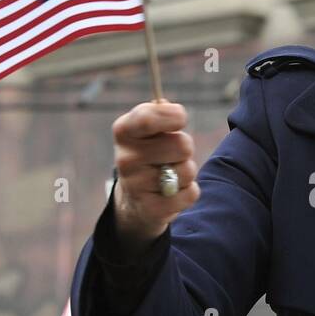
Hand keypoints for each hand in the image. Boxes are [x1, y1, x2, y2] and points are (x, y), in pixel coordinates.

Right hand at [111, 100, 199, 251]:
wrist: (135, 200)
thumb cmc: (149, 154)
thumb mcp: (147, 130)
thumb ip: (159, 114)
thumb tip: (168, 106)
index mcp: (124, 132)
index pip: (148, 118)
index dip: (173, 116)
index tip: (180, 118)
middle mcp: (125, 159)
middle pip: (182, 145)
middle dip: (186, 149)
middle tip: (172, 155)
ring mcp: (136, 186)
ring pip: (188, 171)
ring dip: (186, 172)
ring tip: (170, 175)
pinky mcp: (151, 209)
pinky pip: (191, 193)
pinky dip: (188, 192)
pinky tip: (172, 193)